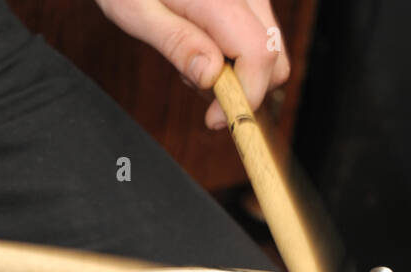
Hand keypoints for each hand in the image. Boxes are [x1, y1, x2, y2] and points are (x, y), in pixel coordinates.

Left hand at [94, 0, 288, 128]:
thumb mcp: (136, 12)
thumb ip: (177, 43)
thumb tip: (211, 77)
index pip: (258, 54)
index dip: (244, 97)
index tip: (215, 120)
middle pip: (274, 56)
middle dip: (244, 88)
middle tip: (197, 84)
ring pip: (270, 48)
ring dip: (239, 71)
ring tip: (193, 59)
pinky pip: (257, 34)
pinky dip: (238, 53)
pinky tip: (204, 45)